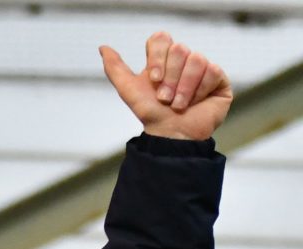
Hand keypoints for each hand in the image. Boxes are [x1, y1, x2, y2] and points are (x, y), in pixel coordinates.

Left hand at [101, 32, 231, 140]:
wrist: (171, 135)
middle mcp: (183, 61)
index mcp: (163, 60)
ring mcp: (203, 68)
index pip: (161, 39)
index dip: (157, 57)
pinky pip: (213, 71)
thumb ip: (115, 69)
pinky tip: (196, 102)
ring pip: (197, 59)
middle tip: (165, 98)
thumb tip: (103, 48)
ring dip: (184, 87)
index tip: (153, 80)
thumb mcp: (128, 91)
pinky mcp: (219, 79)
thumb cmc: (151, 114)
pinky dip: (200, 90)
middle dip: (170, 78)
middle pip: (180, 49)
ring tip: (178, 104)